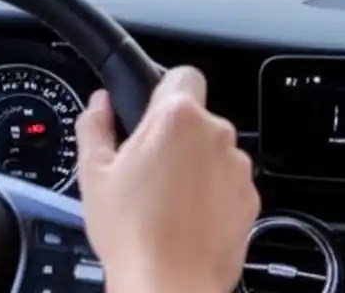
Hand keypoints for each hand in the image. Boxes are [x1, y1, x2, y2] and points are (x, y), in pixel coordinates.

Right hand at [76, 67, 259, 292]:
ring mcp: (238, 168)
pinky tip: (185, 218)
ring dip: (195, 166)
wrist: (169, 286)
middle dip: (174, 136)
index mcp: (177, 118)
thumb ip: (95, 127)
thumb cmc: (133, 234)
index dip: (163, 90)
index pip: (181, 74)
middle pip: (196, 118)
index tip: (150, 112)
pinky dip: (212, 194)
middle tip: (146, 168)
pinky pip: (228, 183)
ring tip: (164, 200)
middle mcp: (216, 135)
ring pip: (213, 152)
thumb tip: (98, 105)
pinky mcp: (250, 199)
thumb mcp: (94, 174)